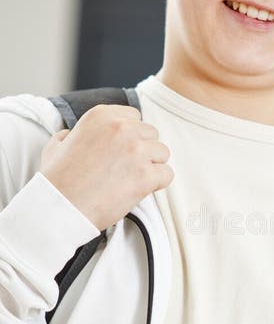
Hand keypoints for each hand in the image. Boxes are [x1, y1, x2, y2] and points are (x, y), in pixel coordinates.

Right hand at [40, 104, 172, 230]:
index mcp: (101, 115)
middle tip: (127, 169)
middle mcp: (122, 127)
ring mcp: (136, 150)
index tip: (121, 152)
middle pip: (152, 134)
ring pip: (163, 153)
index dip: (131, 136)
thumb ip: (69, 134)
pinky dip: (157, 184)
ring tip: (132, 181)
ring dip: (152, 167)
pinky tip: (140, 190)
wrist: (59, 207)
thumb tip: (70, 134)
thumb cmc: (56, 180)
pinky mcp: (146, 174)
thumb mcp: (55, 146)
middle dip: (143, 151)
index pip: (135, 117)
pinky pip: (167, 174)